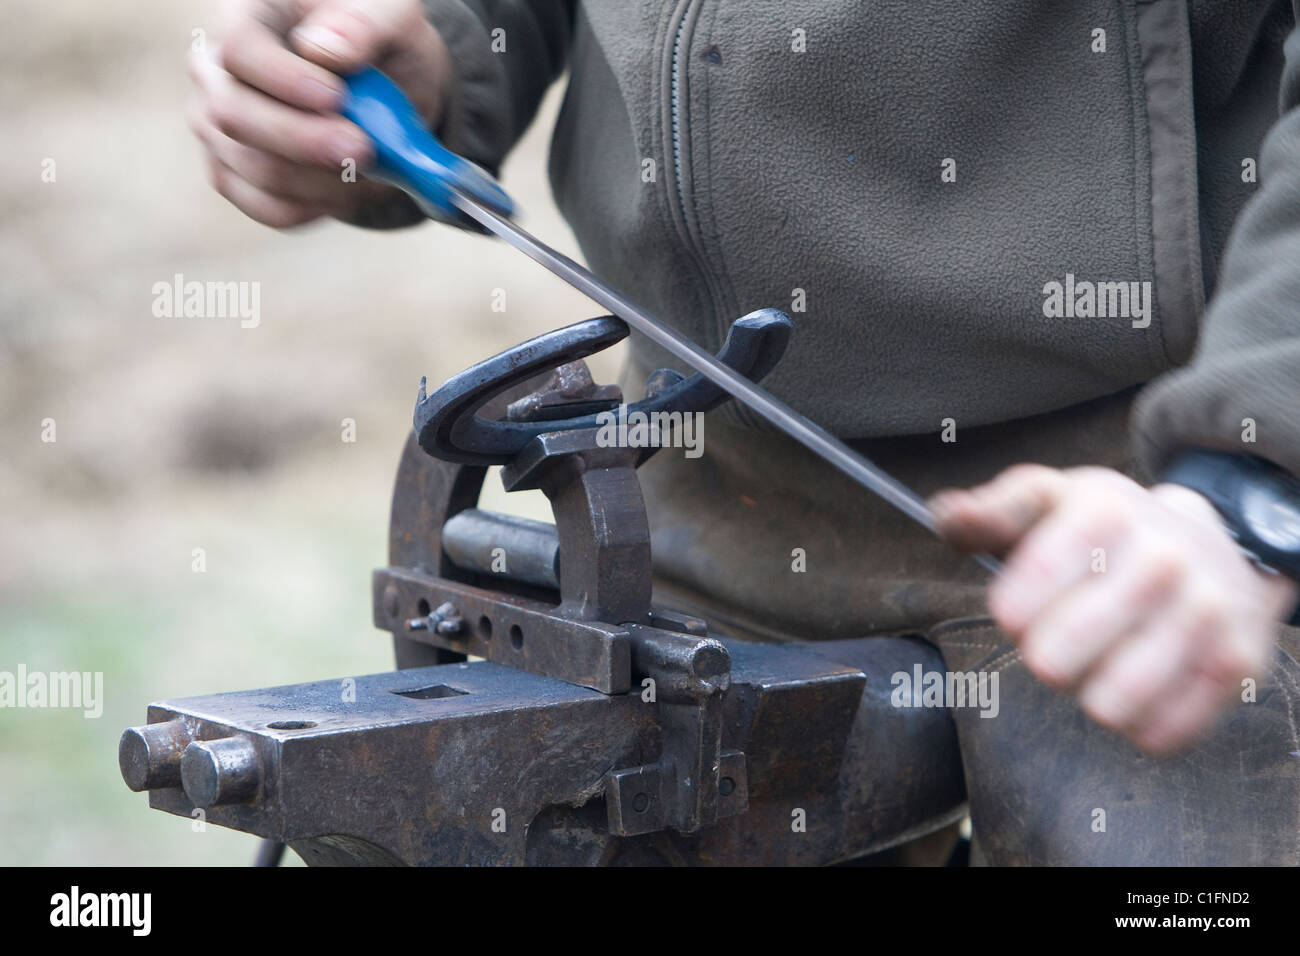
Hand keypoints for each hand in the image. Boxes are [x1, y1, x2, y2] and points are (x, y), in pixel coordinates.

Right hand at [188, 0, 452, 226]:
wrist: (387, 91)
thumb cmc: (380, 41)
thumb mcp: (388, 15)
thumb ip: (362, 23)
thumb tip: (326, 50)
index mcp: (246, 17)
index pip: (239, 50)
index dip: (284, 80)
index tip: (337, 98)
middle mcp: (216, 73)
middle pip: (235, 117)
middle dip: (305, 141)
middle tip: (364, 149)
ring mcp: (218, 130)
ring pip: (256, 170)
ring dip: (325, 180)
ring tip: (374, 168)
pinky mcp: (236, 176)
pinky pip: (270, 208)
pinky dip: (319, 207)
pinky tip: (353, 190)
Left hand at [930, 465, 1297, 753]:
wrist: (1213, 539)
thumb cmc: (1103, 527)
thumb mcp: (1044, 502)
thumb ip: (988, 514)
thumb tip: (945, 515)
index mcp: (1101, 514)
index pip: (1016, 604)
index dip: (1010, 619)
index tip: (1020, 609)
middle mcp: (1160, 559)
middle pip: (1053, 663)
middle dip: (1046, 657)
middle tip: (1063, 636)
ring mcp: (1204, 612)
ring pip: (1107, 706)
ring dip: (1092, 693)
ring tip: (1104, 658)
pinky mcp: (1236, 664)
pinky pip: (1159, 734)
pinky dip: (1139, 722)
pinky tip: (1142, 681)